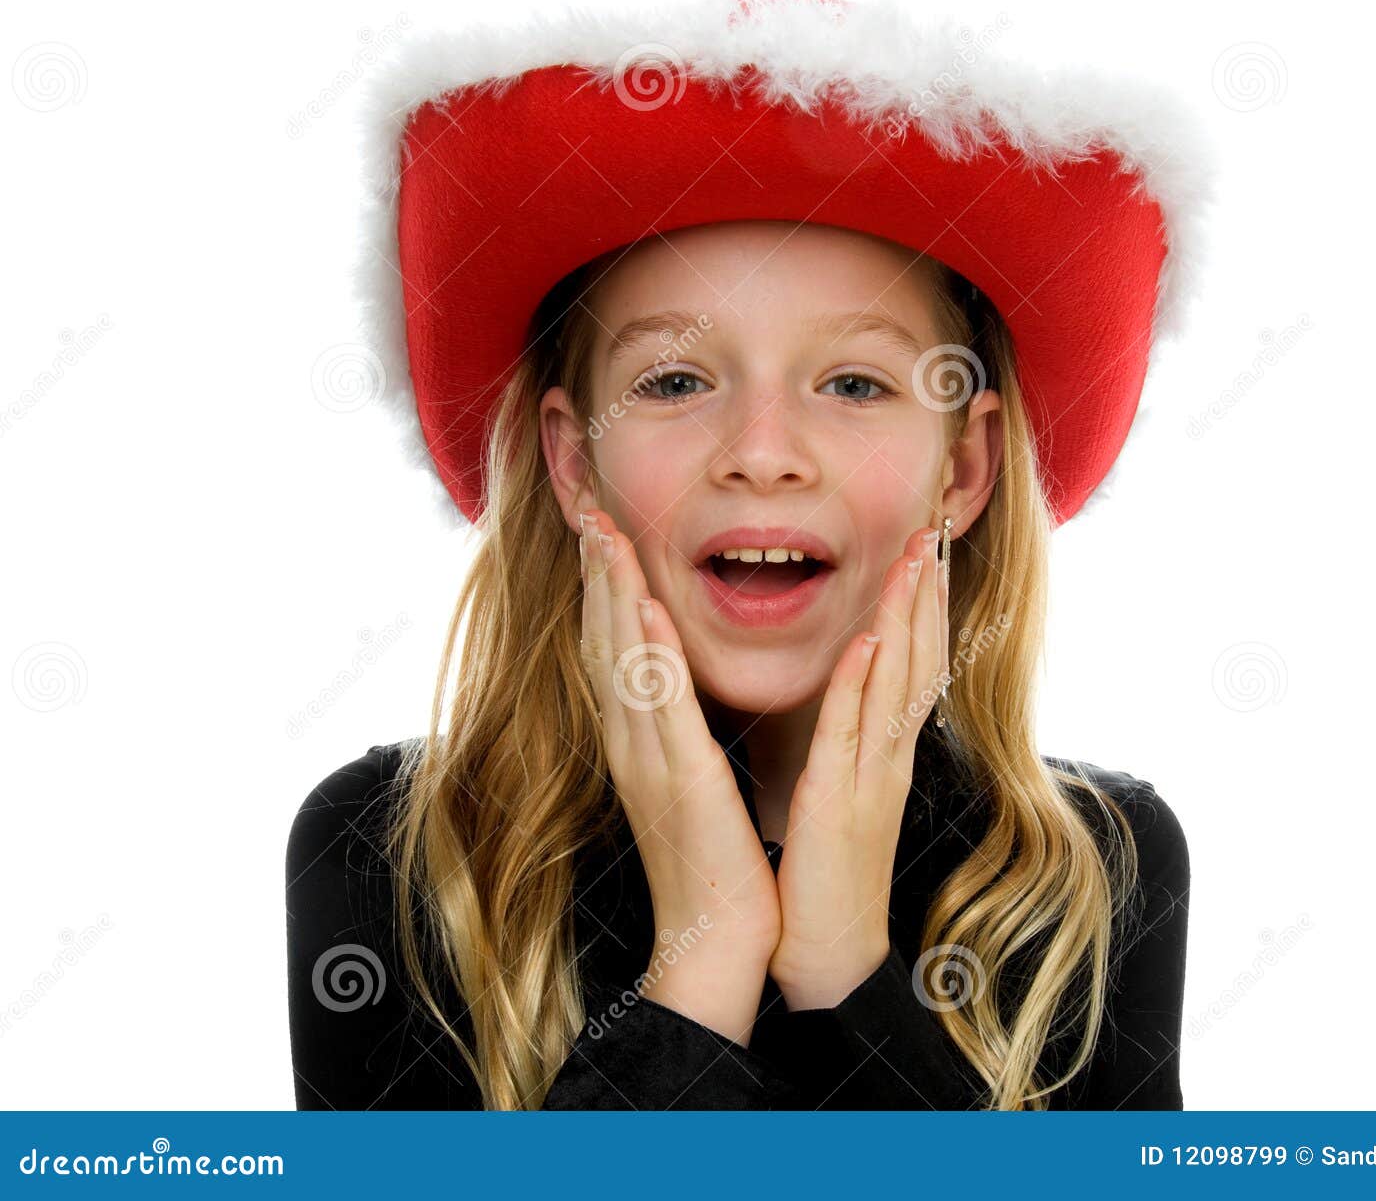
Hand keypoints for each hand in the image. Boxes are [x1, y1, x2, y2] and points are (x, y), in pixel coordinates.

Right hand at [577, 509, 779, 1042]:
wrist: (712, 937)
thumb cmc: (708, 860)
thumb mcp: (686, 782)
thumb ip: (674, 733)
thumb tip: (670, 688)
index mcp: (637, 743)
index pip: (612, 650)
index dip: (604, 589)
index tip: (601, 534)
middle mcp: (632, 743)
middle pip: (604, 643)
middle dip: (598, 575)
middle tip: (590, 512)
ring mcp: (650, 759)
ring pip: (624, 662)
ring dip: (614, 595)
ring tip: (606, 537)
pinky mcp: (682, 778)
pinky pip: (662, 706)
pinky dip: (651, 655)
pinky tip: (645, 613)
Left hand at [768, 523, 949, 1009]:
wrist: (828, 954)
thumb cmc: (829, 876)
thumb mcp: (848, 794)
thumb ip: (854, 740)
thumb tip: (857, 689)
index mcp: (886, 753)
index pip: (912, 664)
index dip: (923, 605)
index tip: (925, 550)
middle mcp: (889, 756)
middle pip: (918, 659)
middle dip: (926, 592)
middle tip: (932, 528)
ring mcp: (871, 776)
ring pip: (897, 682)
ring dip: (907, 618)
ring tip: (914, 561)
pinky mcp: (839, 801)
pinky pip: (853, 732)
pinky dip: (863, 684)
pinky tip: (869, 641)